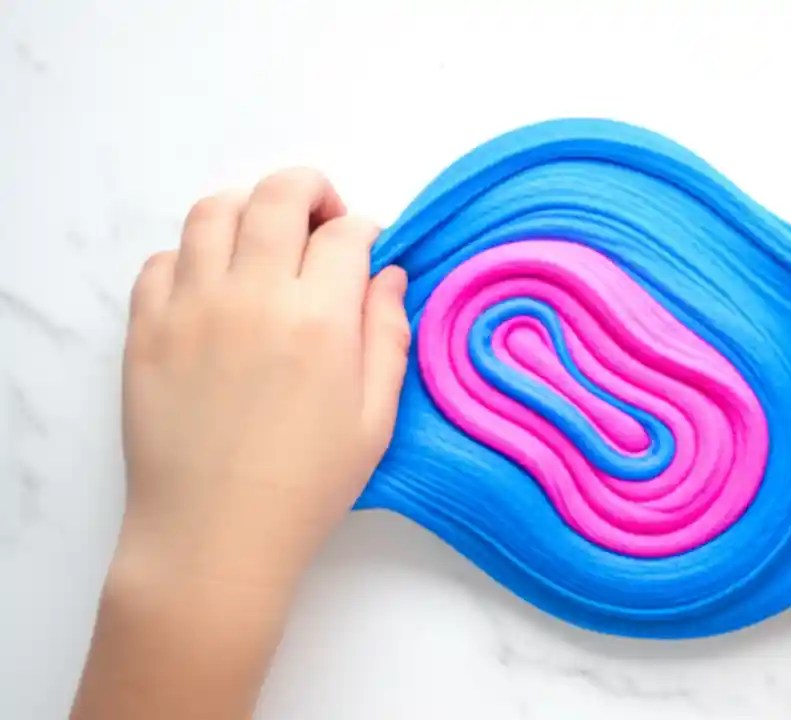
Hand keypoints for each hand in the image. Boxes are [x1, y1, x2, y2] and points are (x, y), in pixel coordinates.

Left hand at [74, 169, 409, 719]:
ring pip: (213, 211)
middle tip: (323, 221)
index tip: (369, 249)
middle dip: (311, 192)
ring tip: (265, 243)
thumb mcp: (375, 419)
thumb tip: (389, 274)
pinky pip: (161, 259)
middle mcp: (253, 295)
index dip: (366, 230)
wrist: (214, 536)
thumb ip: (387, 335)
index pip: (346, 233)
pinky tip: (214, 287)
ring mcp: (190, 307)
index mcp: (320, 319)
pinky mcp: (144, 328)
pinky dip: (192, 255)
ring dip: (249, 211)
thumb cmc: (308, 485)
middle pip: (278, 196)